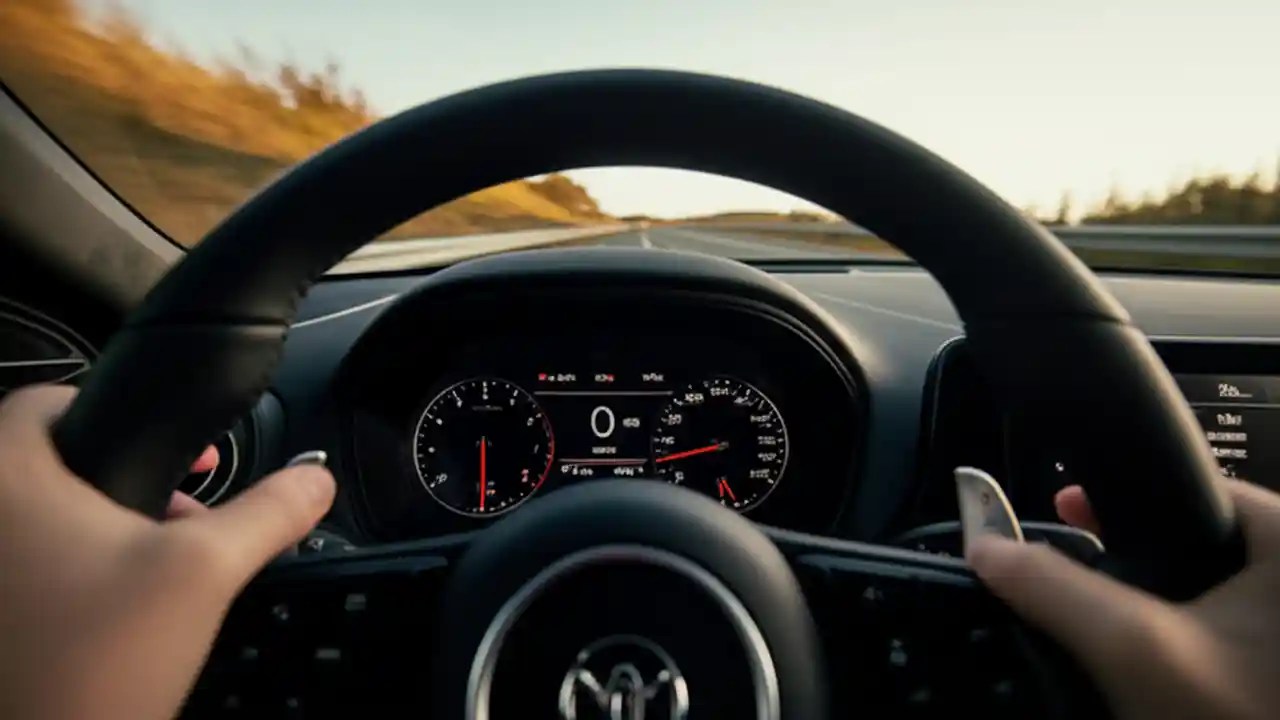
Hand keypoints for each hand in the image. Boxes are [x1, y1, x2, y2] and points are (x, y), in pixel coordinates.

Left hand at [0, 386, 334, 719]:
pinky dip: (70, 570)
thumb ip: (268, 513)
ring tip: (159, 568)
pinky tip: (120, 608)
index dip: (122, 412)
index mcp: (9, 479)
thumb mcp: (204, 572)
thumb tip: (315, 480)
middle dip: (129, 483)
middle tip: (182, 517)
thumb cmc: (96, 663)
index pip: (47, 399)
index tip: (178, 452)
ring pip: (39, 519)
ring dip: (102, 528)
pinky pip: (27, 568)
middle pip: (52, 463)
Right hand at [967, 480, 1279, 719]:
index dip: (1121, 494)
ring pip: (1214, 589)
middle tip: (1081, 564)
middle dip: (1133, 553)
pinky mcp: (1275, 665)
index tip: (1067, 509)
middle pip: (1200, 536)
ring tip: (1112, 623)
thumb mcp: (1137, 650)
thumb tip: (987, 548)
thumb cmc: (1238, 719)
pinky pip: (1233, 631)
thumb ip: (1054, 589)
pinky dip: (1190, 639)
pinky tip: (1158, 665)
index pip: (1194, 486)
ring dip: (1158, 601)